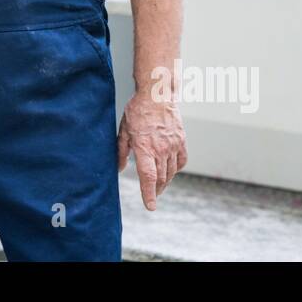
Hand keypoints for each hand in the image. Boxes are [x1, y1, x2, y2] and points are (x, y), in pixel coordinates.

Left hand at [118, 90, 185, 210]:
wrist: (157, 95)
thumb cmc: (137, 111)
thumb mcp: (124, 131)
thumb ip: (121, 151)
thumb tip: (119, 169)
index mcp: (144, 147)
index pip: (148, 177)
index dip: (149, 194)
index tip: (150, 207)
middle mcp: (161, 149)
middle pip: (160, 178)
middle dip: (155, 190)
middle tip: (151, 196)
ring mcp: (173, 145)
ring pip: (171, 172)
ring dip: (165, 182)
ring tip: (159, 186)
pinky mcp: (181, 141)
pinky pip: (182, 161)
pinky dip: (176, 169)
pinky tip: (170, 170)